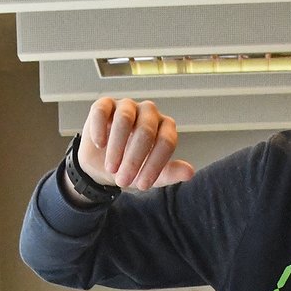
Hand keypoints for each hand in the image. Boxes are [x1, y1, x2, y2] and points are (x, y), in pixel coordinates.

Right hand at [74, 96, 195, 191]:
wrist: (102, 166)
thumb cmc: (132, 167)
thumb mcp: (152, 175)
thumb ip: (170, 173)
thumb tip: (189, 172)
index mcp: (165, 127)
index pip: (166, 141)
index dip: (155, 165)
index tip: (143, 185)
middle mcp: (149, 112)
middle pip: (146, 131)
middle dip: (134, 160)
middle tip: (124, 181)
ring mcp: (127, 106)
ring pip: (124, 119)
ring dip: (117, 148)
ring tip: (111, 169)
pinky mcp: (105, 104)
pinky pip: (102, 111)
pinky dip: (100, 129)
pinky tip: (100, 146)